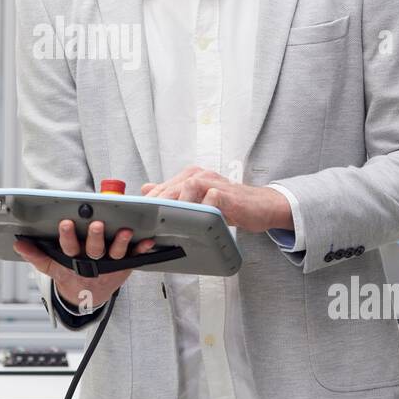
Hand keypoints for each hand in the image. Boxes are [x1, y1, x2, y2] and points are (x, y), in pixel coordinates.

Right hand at [12, 218, 155, 313]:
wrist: (88, 297)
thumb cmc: (70, 275)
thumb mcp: (51, 267)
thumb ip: (36, 255)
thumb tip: (18, 243)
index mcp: (74, 260)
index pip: (68, 248)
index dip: (66, 237)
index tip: (64, 223)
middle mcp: (92, 262)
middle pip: (94, 249)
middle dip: (95, 237)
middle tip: (96, 224)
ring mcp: (110, 264)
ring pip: (116, 253)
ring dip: (121, 242)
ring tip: (125, 231)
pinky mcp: (124, 265)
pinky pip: (134, 256)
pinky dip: (142, 249)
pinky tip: (148, 240)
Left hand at [140, 165, 291, 232]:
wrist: (260, 206)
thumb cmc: (229, 204)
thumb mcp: (198, 199)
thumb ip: (174, 194)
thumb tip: (146, 189)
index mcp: (190, 176)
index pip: (163, 188)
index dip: (150, 203)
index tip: (138, 217)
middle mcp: (200, 176)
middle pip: (172, 187)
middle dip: (158, 205)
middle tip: (148, 222)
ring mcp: (214, 183)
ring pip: (188, 188)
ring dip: (176, 205)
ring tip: (166, 221)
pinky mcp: (227, 194)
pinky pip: (211, 198)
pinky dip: (201, 208)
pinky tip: (194, 221)